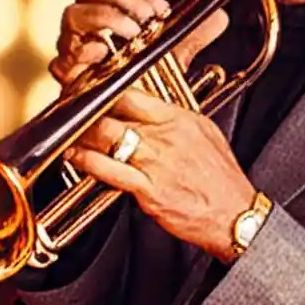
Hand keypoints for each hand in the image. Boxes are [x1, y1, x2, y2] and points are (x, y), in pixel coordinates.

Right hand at [48, 0, 227, 85]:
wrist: (129, 117)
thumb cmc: (148, 78)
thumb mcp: (173, 54)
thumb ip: (194, 35)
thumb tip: (221, 17)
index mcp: (111, 9)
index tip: (162, 12)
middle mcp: (87, 22)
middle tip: (146, 20)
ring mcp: (72, 44)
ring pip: (73, 15)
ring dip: (103, 19)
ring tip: (132, 35)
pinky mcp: (66, 73)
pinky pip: (62, 57)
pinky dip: (81, 55)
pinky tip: (104, 57)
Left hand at [64, 89, 255, 263]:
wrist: (234, 215)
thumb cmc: (221, 179)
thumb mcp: (205, 135)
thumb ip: (175, 119)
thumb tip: (150, 109)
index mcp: (180, 119)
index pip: (132, 93)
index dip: (104, 89)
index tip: (89, 91)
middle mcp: (167, 136)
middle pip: (114, 112)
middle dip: (85, 110)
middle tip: (70, 111)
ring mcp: (156, 162)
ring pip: (107, 137)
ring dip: (81, 134)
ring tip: (70, 134)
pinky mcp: (148, 189)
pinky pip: (109, 170)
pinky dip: (87, 161)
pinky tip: (76, 158)